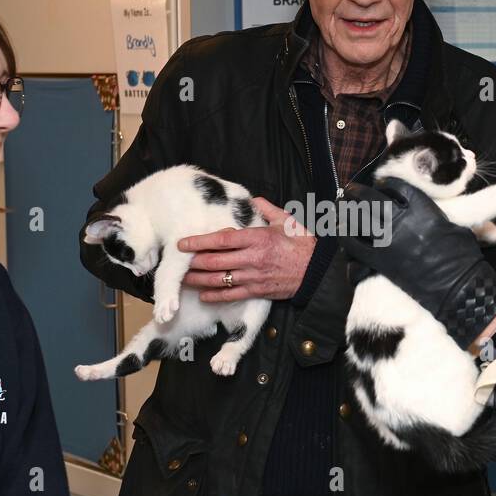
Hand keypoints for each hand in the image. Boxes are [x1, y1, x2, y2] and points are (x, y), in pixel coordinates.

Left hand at [178, 197, 315, 301]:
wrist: (318, 272)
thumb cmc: (303, 245)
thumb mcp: (287, 221)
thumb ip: (267, 209)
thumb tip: (253, 200)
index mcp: (258, 238)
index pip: (222, 240)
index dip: (199, 241)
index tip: (183, 242)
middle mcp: (253, 258)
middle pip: (215, 261)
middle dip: (193, 262)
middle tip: (177, 261)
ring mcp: (254, 277)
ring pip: (219, 279)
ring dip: (198, 280)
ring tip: (183, 278)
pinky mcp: (258, 292)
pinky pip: (232, 295)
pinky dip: (215, 295)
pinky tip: (203, 294)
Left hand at [339, 177, 495, 347]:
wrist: (457, 287)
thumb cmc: (463, 257)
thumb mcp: (455, 226)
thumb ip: (437, 216)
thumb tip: (432, 214)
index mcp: (422, 208)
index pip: (397, 187)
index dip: (385, 184)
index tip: (381, 184)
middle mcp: (402, 220)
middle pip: (371, 199)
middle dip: (357, 192)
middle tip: (349, 190)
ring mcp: (388, 240)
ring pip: (358, 219)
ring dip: (346, 210)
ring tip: (339, 205)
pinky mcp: (379, 261)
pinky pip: (353, 244)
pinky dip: (344, 236)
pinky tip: (340, 230)